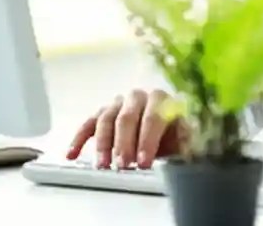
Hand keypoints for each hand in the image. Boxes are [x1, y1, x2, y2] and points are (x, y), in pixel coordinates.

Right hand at [66, 89, 188, 169]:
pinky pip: (88, 124)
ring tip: (103, 166)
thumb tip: (190, 143)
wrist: (164, 127)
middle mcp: (138, 97)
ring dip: (103, 144)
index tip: (143, 163)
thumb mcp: (186, 135)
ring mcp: (118, 103)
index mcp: (161, 99)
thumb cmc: (175, 133)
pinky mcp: (103, 113)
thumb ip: (188, 137)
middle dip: (124, 144)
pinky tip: (72, 154)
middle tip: (123, 165)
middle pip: (127, 118)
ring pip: (106, 119)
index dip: (147, 141)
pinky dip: (79, 138)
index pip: (152, 118)